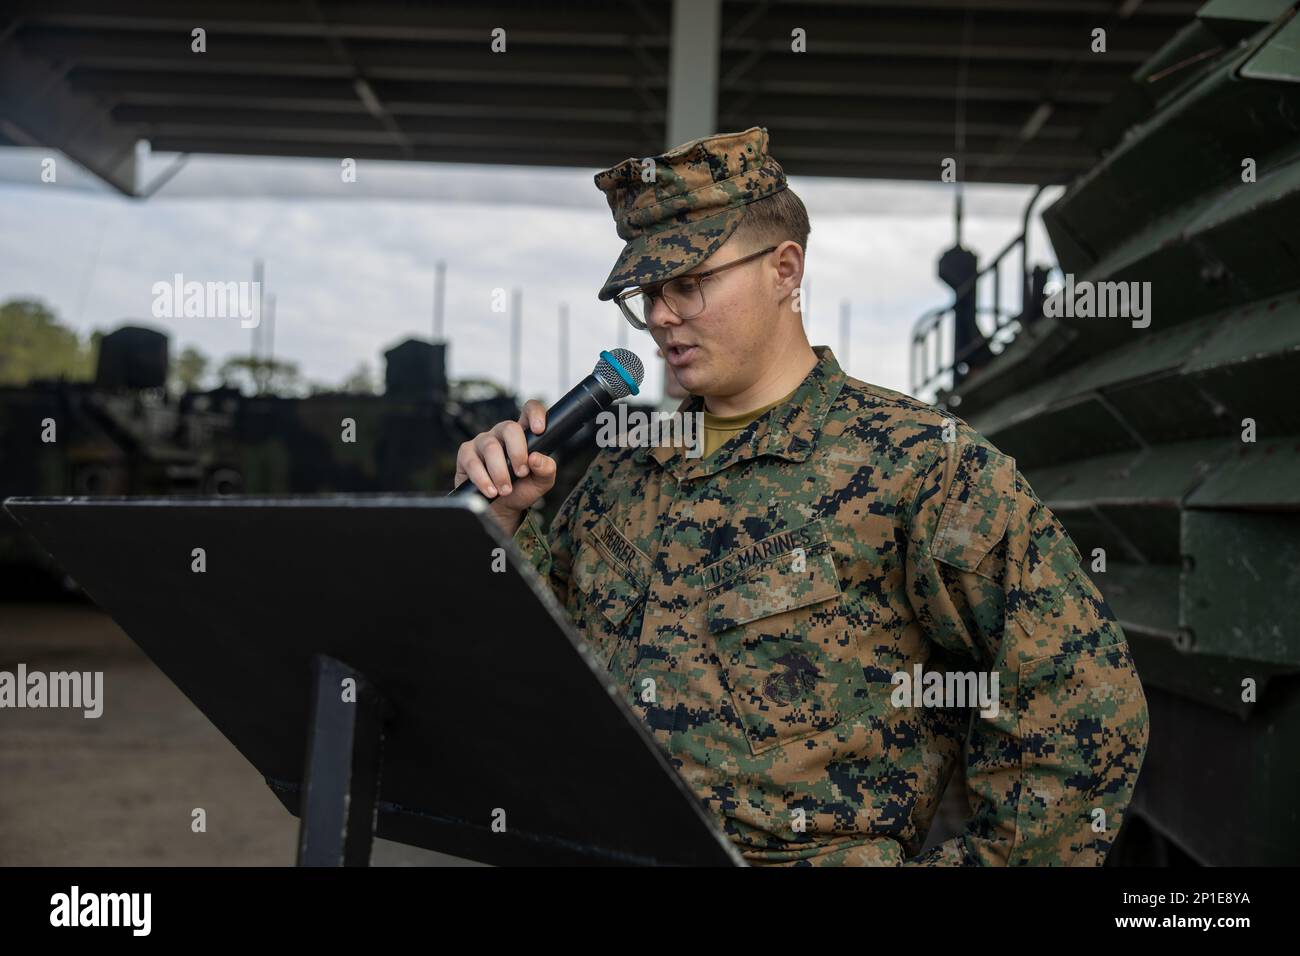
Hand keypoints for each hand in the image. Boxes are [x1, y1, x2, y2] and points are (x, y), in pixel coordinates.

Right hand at [453, 399, 556, 532]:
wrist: (500, 509)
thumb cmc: (521, 489)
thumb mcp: (541, 482)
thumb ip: (546, 469)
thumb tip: (536, 458)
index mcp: (523, 435)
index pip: (529, 411)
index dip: (535, 414)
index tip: (539, 430)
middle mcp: (502, 434)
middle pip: (509, 428)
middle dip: (517, 452)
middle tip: (521, 473)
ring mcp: (483, 442)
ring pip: (491, 447)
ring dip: (500, 472)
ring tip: (506, 489)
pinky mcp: (466, 455)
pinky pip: (472, 462)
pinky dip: (483, 479)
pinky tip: (491, 491)